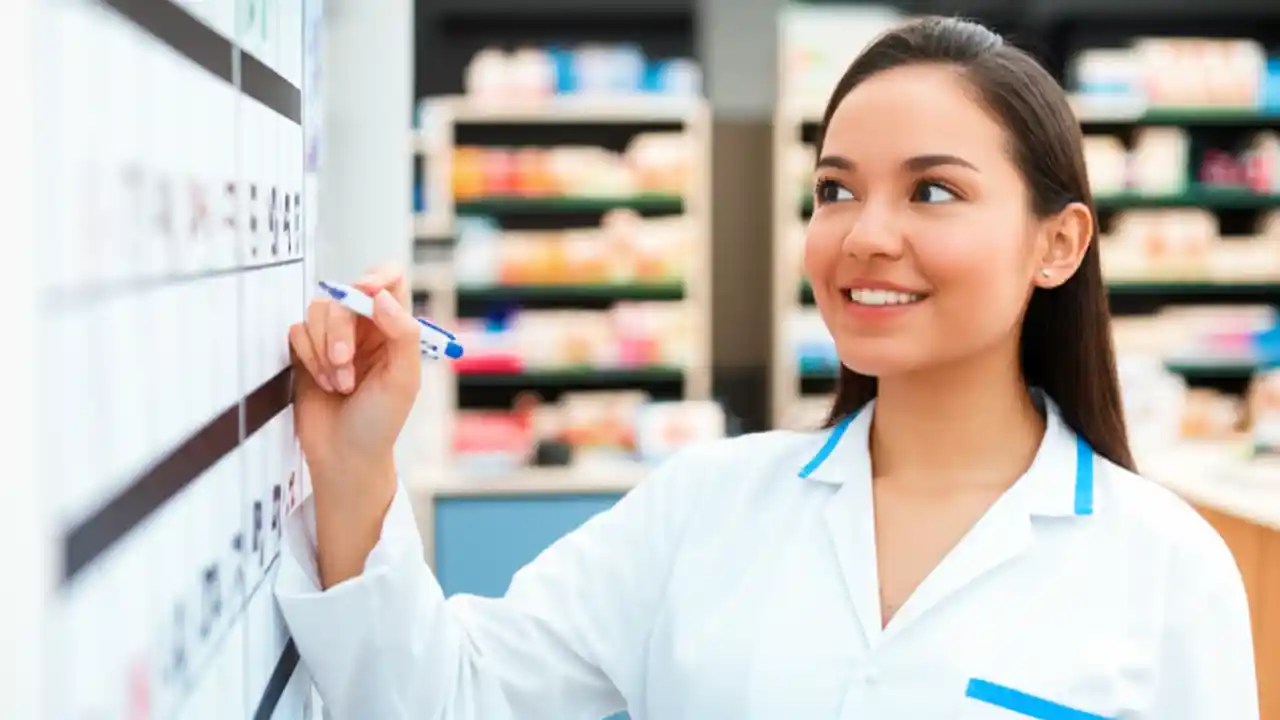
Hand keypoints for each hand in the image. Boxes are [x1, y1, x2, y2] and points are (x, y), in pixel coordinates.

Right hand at [289, 266, 421, 488]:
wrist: (344, 454)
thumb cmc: (381, 421)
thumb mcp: (404, 379)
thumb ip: (402, 333)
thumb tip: (380, 295)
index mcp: (395, 328)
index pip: (389, 280)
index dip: (376, 277)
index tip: (364, 291)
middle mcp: (366, 327)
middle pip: (346, 295)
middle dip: (340, 330)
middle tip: (344, 365)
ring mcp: (335, 336)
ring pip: (319, 311)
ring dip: (325, 349)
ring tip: (339, 383)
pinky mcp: (308, 350)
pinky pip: (298, 330)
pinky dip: (309, 356)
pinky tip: (323, 383)